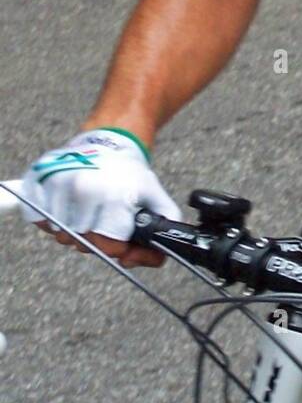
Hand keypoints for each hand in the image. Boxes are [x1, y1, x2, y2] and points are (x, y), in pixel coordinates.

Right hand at [20, 129, 181, 267]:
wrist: (106, 142)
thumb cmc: (129, 174)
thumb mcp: (156, 197)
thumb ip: (162, 230)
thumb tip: (140, 260)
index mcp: (114, 194)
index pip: (109, 246)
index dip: (118, 247)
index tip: (120, 237)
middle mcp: (83, 189)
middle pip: (84, 244)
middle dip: (96, 241)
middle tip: (104, 221)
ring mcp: (58, 185)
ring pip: (61, 236)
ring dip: (75, 232)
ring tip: (88, 211)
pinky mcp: (38, 182)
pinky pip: (41, 221)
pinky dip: (54, 221)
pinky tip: (70, 206)